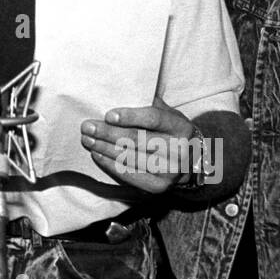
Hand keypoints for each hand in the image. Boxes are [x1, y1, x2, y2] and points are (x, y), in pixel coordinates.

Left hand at [80, 96, 195, 193]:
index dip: (130, 116)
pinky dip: (110, 164)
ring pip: (130, 158)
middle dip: (108, 133)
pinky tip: (97, 154)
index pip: (154, 119)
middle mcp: (179, 150)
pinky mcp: (159, 187)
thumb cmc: (172, 132)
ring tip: (87, 139)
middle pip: (137, 140)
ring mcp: (170, 171)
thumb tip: (119, 91)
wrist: (192, 165)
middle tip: (87, 126)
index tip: (108, 115)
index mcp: (181, 127)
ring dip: (104, 148)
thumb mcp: (169, 114)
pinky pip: (130, 175)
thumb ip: (150, 104)